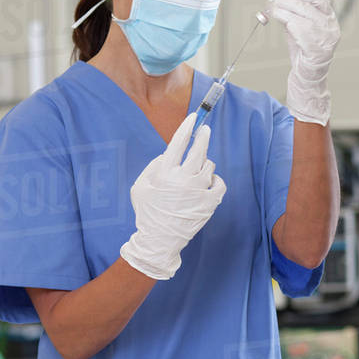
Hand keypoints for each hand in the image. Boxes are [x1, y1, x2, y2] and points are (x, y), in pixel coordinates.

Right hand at [119, 113, 225, 279]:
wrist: (160, 241)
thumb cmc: (148, 213)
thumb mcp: (140, 187)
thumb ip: (152, 167)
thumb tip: (168, 153)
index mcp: (165, 174)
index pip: (178, 143)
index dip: (186, 127)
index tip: (193, 117)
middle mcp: (184, 179)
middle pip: (199, 149)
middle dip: (203, 136)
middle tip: (205, 130)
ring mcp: (199, 191)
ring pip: (209, 165)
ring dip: (204, 164)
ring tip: (195, 173)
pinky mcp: (210, 202)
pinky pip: (219, 182)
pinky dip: (215, 180)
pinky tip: (208, 184)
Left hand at [267, 0, 339, 125]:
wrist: (307, 77)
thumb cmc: (302, 50)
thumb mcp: (298, 26)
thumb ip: (293, 12)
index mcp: (328, 18)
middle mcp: (330, 26)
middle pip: (308, 5)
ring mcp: (326, 39)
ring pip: (302, 16)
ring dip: (285, 11)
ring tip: (275, 10)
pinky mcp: (317, 50)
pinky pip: (301, 31)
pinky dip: (289, 24)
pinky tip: (284, 22)